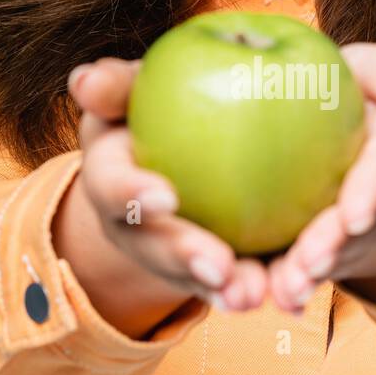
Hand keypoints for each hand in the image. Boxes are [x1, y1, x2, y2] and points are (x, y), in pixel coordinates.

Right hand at [67, 57, 267, 311]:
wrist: (187, 140)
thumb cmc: (155, 104)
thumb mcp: (134, 88)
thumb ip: (116, 84)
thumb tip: (85, 81)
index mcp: (109, 177)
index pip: (111, 187)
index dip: (132, 195)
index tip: (166, 197)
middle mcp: (133, 227)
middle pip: (154, 248)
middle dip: (184, 259)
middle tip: (218, 266)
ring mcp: (173, 252)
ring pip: (196, 276)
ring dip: (223, 287)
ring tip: (252, 294)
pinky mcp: (216, 264)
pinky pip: (238, 278)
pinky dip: (263, 285)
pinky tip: (289, 292)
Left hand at [265, 44, 375, 313]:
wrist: (330, 134)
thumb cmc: (352, 94)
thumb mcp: (374, 73)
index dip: (371, 192)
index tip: (356, 214)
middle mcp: (374, 204)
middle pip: (354, 230)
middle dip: (334, 248)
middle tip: (311, 262)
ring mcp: (342, 235)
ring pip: (322, 259)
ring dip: (304, 278)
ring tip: (284, 289)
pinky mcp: (305, 249)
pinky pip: (289, 269)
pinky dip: (275, 284)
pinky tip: (248, 298)